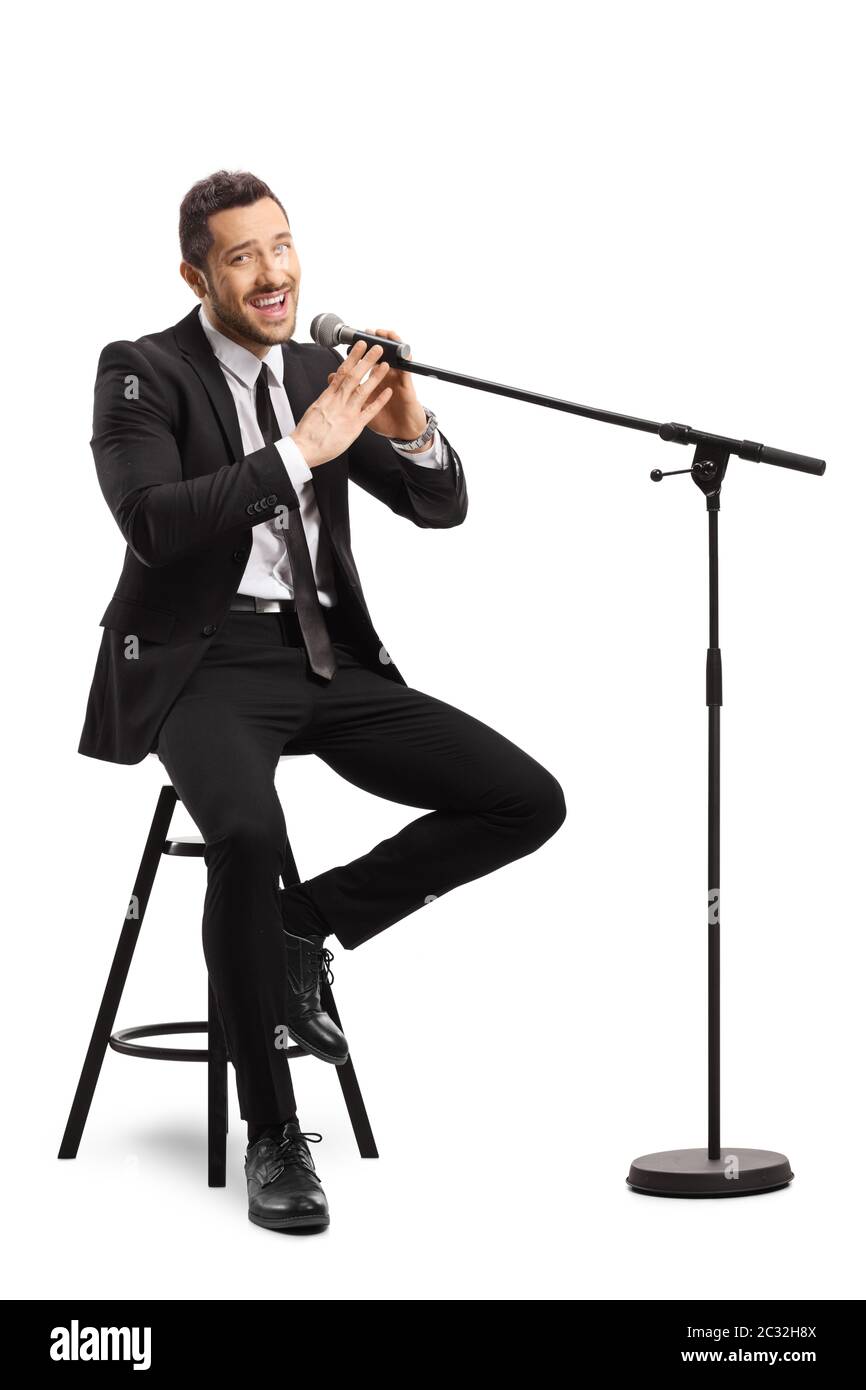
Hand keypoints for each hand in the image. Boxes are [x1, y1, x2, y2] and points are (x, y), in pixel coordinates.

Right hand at [290, 339, 392, 468]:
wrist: (304, 448)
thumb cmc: (308, 432)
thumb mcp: (315, 409)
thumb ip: (326, 398)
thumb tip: (331, 389)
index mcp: (328, 397)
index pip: (342, 372)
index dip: (352, 358)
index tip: (359, 347)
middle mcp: (338, 402)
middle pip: (354, 376)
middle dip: (366, 360)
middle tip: (376, 348)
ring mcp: (347, 413)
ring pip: (362, 390)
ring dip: (375, 376)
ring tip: (385, 365)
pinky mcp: (354, 427)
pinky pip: (369, 412)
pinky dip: (379, 401)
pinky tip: (388, 392)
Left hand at [342, 327, 426, 441]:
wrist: (404, 433)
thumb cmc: (385, 422)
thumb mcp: (362, 409)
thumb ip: (348, 394)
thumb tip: (331, 379)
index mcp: (373, 384)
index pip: (365, 364)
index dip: (359, 353)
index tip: (353, 342)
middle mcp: (385, 379)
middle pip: (379, 358)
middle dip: (373, 344)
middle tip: (368, 332)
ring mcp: (396, 381)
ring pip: (394, 358)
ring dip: (390, 345)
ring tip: (385, 334)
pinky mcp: (407, 386)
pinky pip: (406, 371)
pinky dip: (404, 360)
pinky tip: (402, 351)